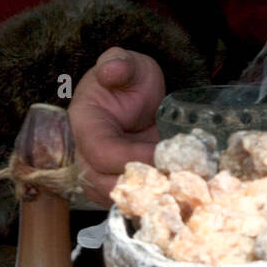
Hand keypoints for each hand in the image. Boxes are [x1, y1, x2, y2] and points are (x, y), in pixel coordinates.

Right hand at [68, 47, 164, 206]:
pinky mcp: (116, 187)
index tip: (164, 152)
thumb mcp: (130, 65)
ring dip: (150, 195)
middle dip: (143, 183)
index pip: (101, 152)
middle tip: (180, 175)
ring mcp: (99, 175)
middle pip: (105, 184)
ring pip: (117, 199)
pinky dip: (154, 200)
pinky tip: (178, 190)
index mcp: (84, 124)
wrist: (135, 98)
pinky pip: (130, 203)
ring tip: (182, 185)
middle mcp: (85, 155)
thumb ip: (120, 63)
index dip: (132, 156)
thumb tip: (110, 70)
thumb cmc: (130, 80)